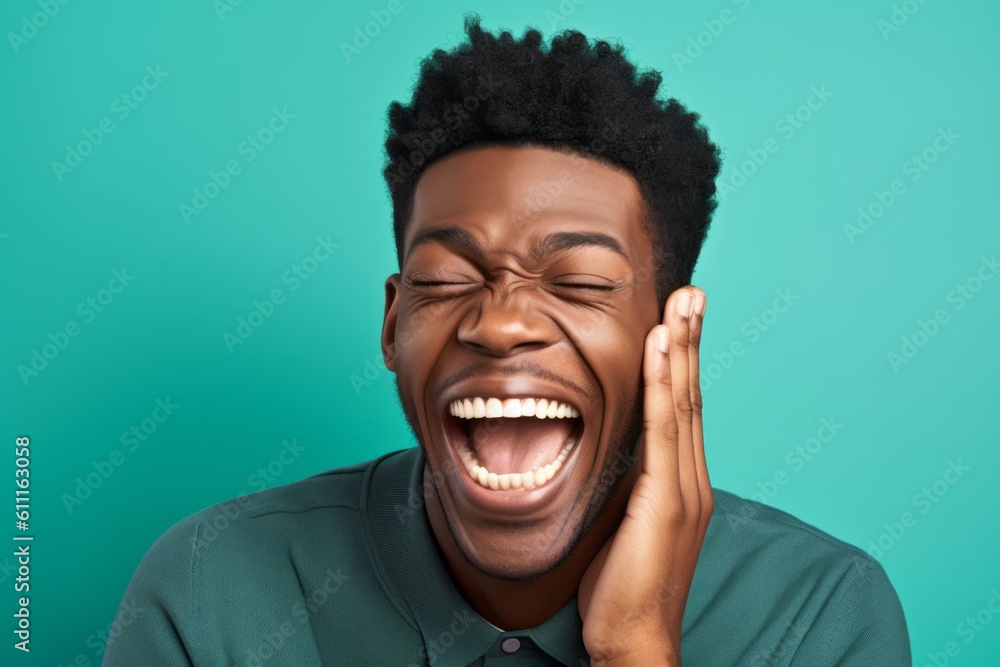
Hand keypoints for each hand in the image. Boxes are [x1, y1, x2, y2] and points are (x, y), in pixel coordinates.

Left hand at [578, 286, 712, 666]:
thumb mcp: (624, 522)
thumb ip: (627, 483)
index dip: (683, 361)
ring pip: (686, 403)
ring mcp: (684, 489)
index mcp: (682, 483)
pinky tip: (661, 349)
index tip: (678, 319)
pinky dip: (665, 385)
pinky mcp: (666, 502)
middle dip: (691, 341)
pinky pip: (666, 431)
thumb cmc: (622, 587)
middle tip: (692, 292)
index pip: (685, 409)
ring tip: (683, 303)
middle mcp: (692, 479)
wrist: (634, 640)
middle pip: (694, 395)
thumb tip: (609, 451)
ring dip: (683, 349)